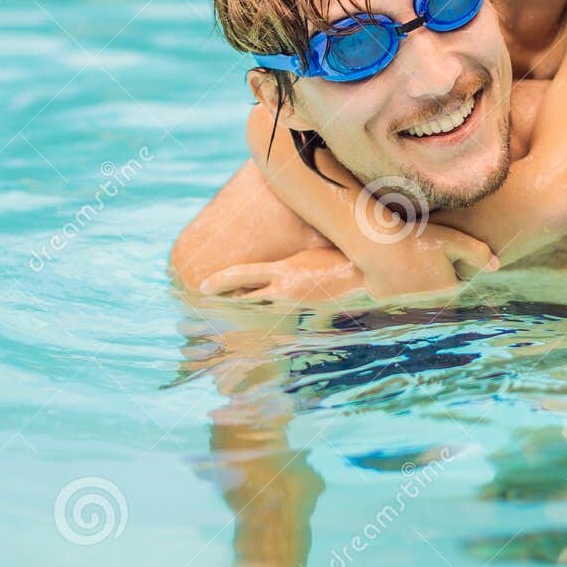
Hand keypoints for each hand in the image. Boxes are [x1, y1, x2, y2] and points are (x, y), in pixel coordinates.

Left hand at [198, 251, 367, 303]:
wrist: (364, 276)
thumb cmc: (340, 254)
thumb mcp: (309, 250)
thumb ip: (288, 260)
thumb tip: (274, 260)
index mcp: (283, 270)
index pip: (242, 275)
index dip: (220, 282)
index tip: (202, 287)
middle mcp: (283, 290)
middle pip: (245, 297)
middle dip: (224, 301)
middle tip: (204, 304)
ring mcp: (292, 304)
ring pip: (258, 308)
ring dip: (242, 309)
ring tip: (223, 311)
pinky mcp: (302, 311)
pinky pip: (276, 313)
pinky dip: (262, 313)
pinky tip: (255, 316)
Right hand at [355, 225, 498, 300]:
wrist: (379, 243)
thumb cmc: (419, 239)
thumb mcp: (453, 240)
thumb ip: (478, 252)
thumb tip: (496, 266)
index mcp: (448, 289)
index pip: (457, 277)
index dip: (452, 260)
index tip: (442, 247)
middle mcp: (427, 301)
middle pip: (435, 283)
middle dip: (433, 270)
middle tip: (423, 247)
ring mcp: (403, 301)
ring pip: (413, 287)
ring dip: (413, 275)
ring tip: (406, 253)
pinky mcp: (383, 297)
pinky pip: (392, 287)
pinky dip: (392, 278)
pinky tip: (390, 262)